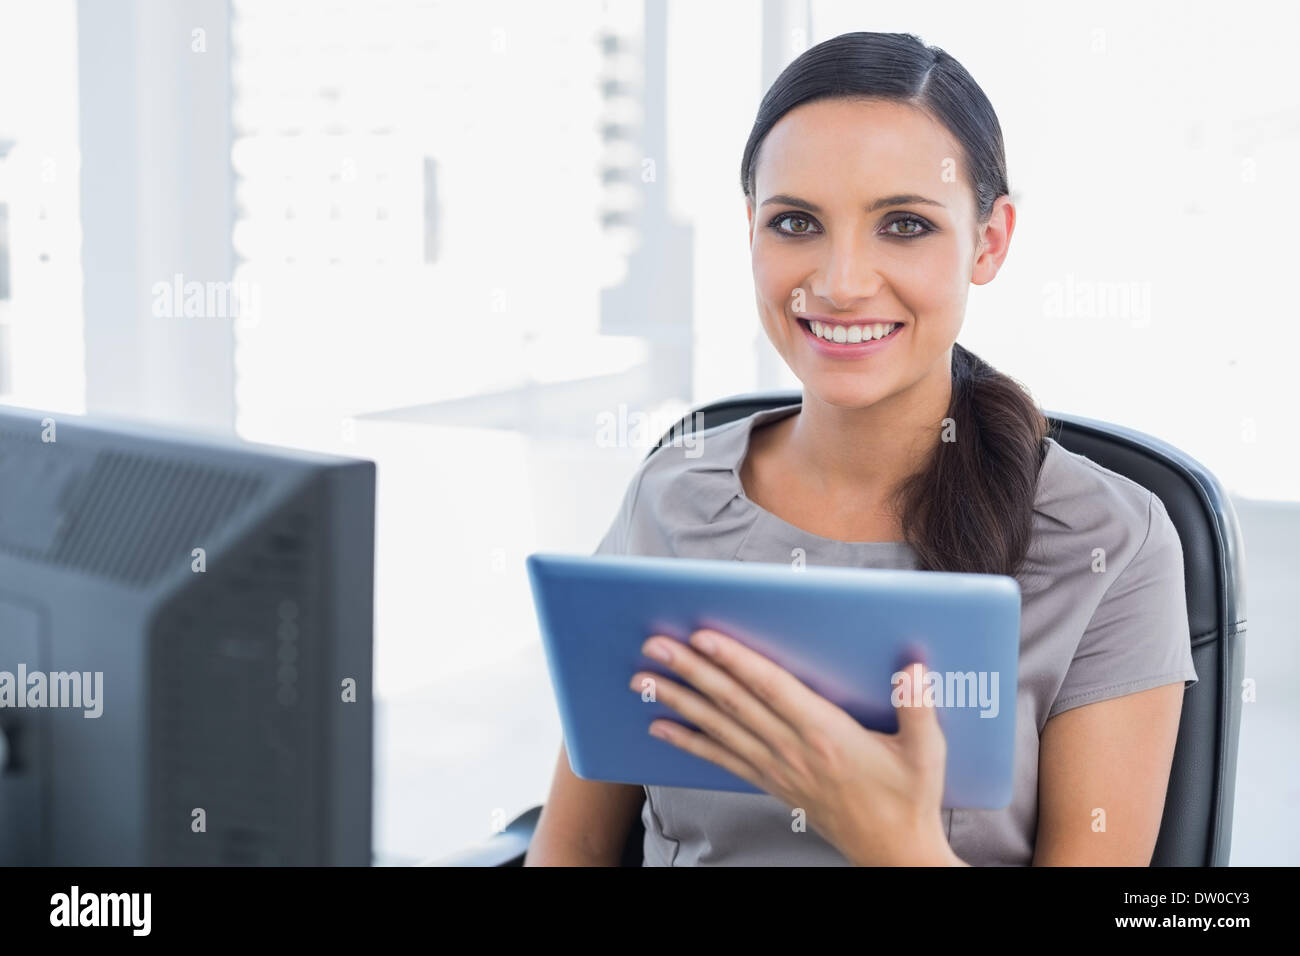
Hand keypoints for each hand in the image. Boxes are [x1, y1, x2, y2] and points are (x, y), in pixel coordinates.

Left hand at [629, 627, 963, 865]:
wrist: (893, 852)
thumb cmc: (910, 798)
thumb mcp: (926, 752)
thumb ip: (918, 706)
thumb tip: (913, 666)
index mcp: (826, 733)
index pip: (770, 687)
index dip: (735, 659)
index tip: (704, 637)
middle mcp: (792, 749)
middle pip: (731, 702)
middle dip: (690, 670)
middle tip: (654, 645)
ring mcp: (777, 768)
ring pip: (718, 728)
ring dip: (678, 700)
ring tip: (643, 680)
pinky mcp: (771, 784)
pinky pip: (721, 760)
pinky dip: (688, 742)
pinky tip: (660, 727)